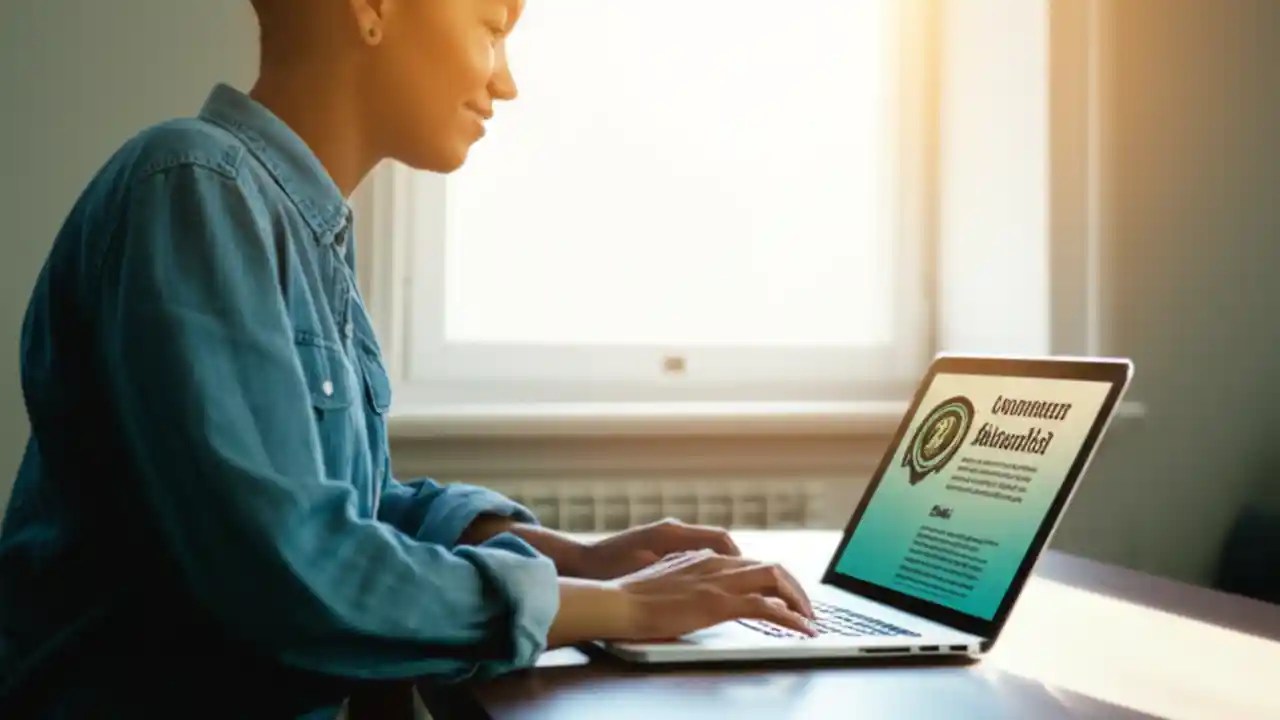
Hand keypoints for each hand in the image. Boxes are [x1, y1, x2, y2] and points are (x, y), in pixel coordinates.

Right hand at [548, 550, 815, 647]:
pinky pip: (767, 607)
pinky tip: (802, 629)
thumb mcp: (665, 581)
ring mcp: (719, 581)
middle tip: (805, 610)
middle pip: (770, 567)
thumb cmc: (631, 597)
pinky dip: (791, 617)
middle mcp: (715, 563)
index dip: (773, 580)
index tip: (783, 598)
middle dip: (794, 589)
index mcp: (703, 557)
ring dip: (799, 601)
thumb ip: (687, 581)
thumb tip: (699, 594)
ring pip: (775, 580)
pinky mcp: (718, 602)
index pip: (750, 563)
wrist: (617, 601)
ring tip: (810, 621)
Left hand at [574, 518, 741, 579]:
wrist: (582, 561)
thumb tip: (711, 564)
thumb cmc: (609, 563)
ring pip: (707, 547)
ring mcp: (667, 536)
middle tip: (751, 581)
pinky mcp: (660, 545)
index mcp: (672, 532)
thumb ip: (678, 565)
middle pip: (718, 541)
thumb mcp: (645, 567)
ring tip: (734, 585)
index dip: (737, 556)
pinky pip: (693, 552)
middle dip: (736, 561)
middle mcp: (672, 530)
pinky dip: (706, 565)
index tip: (751, 574)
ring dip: (722, 563)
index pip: (719, 538)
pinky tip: (706, 584)